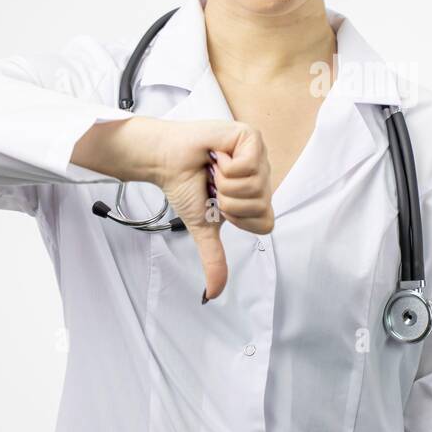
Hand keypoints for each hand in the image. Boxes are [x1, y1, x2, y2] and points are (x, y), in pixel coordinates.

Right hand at [141, 118, 274, 300]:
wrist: (166, 161)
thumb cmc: (186, 186)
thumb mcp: (203, 228)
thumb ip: (214, 259)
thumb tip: (212, 294)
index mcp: (256, 197)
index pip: (266, 223)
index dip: (239, 219)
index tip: (220, 207)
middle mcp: (262, 177)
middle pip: (260, 205)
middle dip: (228, 201)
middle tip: (215, 186)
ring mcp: (259, 156)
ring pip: (255, 186)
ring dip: (225, 182)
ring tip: (214, 169)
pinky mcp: (250, 137)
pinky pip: (250, 164)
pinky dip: (226, 165)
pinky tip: (217, 156)